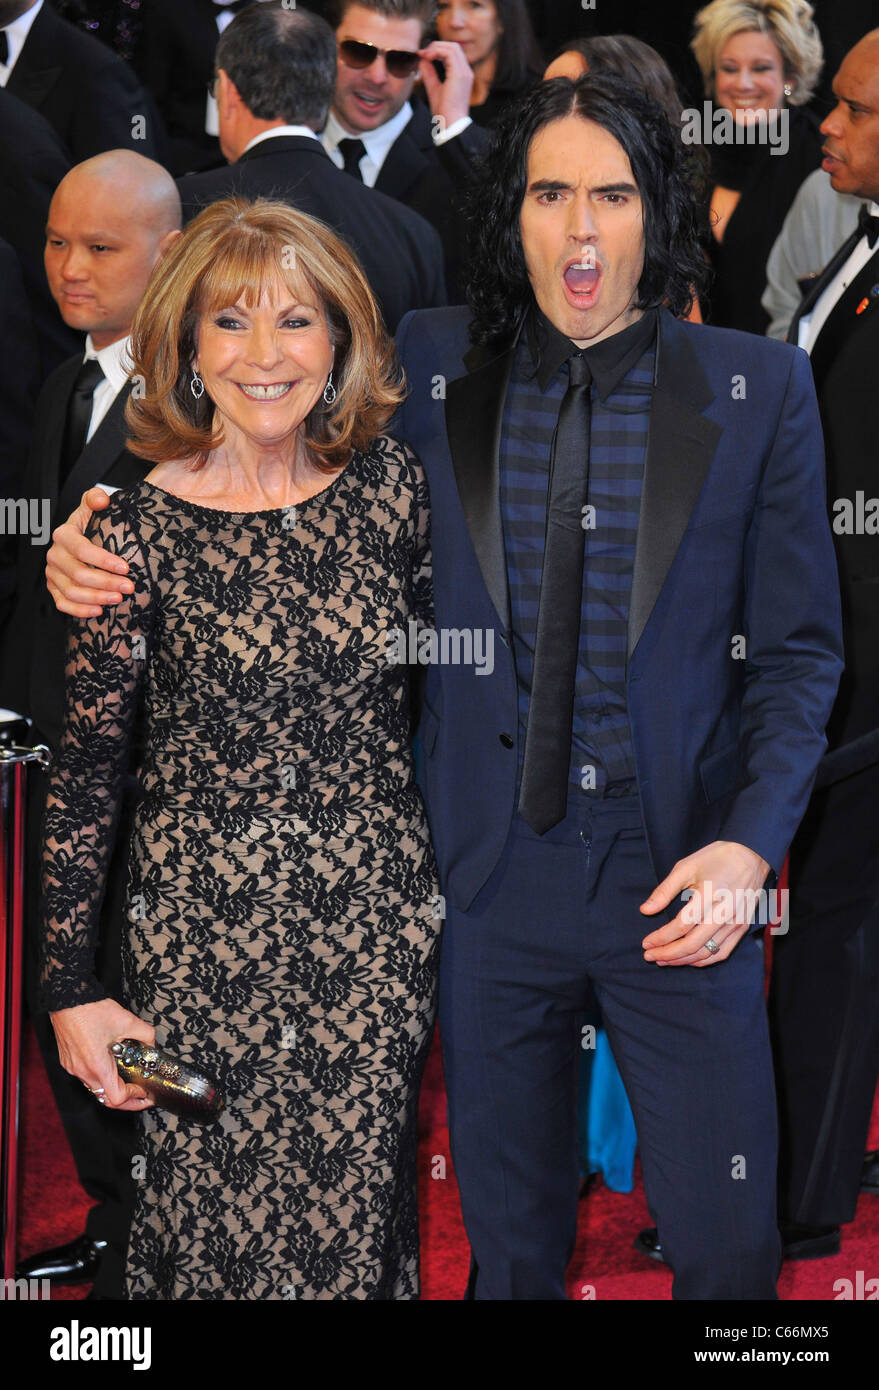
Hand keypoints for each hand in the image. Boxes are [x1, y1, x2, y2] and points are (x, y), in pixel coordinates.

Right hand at [45, 487, 134, 617]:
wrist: (84, 537)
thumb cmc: (93, 523)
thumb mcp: (94, 506)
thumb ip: (96, 498)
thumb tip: (102, 499)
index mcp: (63, 535)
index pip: (82, 550)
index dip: (104, 561)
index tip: (126, 568)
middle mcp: (54, 555)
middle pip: (79, 574)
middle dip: (106, 582)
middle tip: (129, 587)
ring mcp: (53, 574)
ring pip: (72, 592)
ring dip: (97, 598)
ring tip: (119, 599)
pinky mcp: (54, 589)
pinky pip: (63, 604)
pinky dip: (80, 610)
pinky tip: (99, 611)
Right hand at [50, 998, 155, 1110]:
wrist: (68, 998)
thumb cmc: (91, 1009)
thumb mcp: (127, 1020)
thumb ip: (145, 1035)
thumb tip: (152, 1044)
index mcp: (97, 1065)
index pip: (116, 1097)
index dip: (134, 1097)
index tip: (144, 1091)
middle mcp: (83, 1071)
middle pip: (105, 1098)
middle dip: (126, 1100)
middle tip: (141, 1095)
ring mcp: (73, 1068)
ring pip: (95, 1089)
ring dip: (112, 1088)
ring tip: (128, 1080)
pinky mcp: (68, 1061)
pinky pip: (86, 1077)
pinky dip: (101, 1077)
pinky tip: (111, 1066)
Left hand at [418, 40, 473, 129]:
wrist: (451, 123)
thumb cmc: (444, 111)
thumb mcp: (434, 88)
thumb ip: (429, 73)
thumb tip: (422, 59)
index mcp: (462, 75)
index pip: (452, 53)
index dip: (438, 50)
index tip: (423, 56)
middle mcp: (466, 71)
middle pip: (453, 47)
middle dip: (437, 46)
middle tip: (423, 53)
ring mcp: (464, 71)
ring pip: (452, 47)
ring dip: (436, 47)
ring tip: (424, 55)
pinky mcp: (459, 74)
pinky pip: (448, 53)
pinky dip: (436, 52)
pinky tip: (427, 57)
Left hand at [639, 840, 770, 966]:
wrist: (751, 856)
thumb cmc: (716, 859)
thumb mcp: (686, 867)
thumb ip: (664, 891)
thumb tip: (645, 910)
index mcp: (708, 894)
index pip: (681, 926)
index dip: (661, 937)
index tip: (646, 943)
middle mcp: (724, 912)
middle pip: (693, 944)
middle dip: (668, 954)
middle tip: (649, 956)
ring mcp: (735, 922)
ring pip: (707, 952)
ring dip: (683, 960)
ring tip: (664, 960)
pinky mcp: (742, 928)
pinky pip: (722, 952)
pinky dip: (703, 960)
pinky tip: (688, 960)